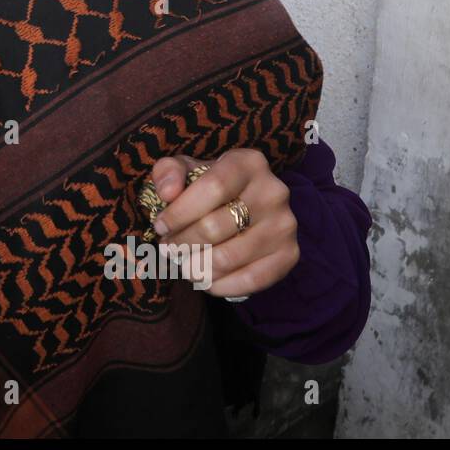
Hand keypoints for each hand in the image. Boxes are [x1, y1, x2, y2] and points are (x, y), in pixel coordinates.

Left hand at [150, 148, 298, 298]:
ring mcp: (285, 225)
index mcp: (248, 163)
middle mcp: (273, 191)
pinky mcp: (290, 255)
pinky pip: (251, 280)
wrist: (244, 204)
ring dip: (196, 267)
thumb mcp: (185, 170)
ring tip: (182, 263)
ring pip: (228, 258)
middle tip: (168, 248)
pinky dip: (220, 286)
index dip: (180, 212)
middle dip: (182, 243)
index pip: (212, 188)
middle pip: (215, 227)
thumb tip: (168, 193)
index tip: (160, 226)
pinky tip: (204, 279)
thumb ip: (168, 172)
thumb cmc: (208, 186)